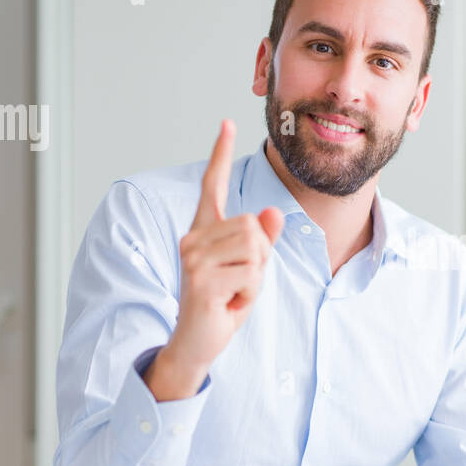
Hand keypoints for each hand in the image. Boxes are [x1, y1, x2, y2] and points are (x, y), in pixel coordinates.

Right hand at [145, 120, 283, 400]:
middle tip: (238, 282)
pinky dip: (250, 292)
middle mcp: (193, 238)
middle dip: (260, 257)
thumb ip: (260, 242)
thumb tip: (272, 214)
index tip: (227, 123)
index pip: (212, 186)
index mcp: (202, 231)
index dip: (220, 155)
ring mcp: (194, 258)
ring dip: (255, 276)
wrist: (198, 342)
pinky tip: (229, 303)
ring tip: (233, 292)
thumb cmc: (222, 304)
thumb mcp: (249, 269)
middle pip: (252, 225)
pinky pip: (251, 272)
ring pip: (255, 247)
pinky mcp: (202, 279)